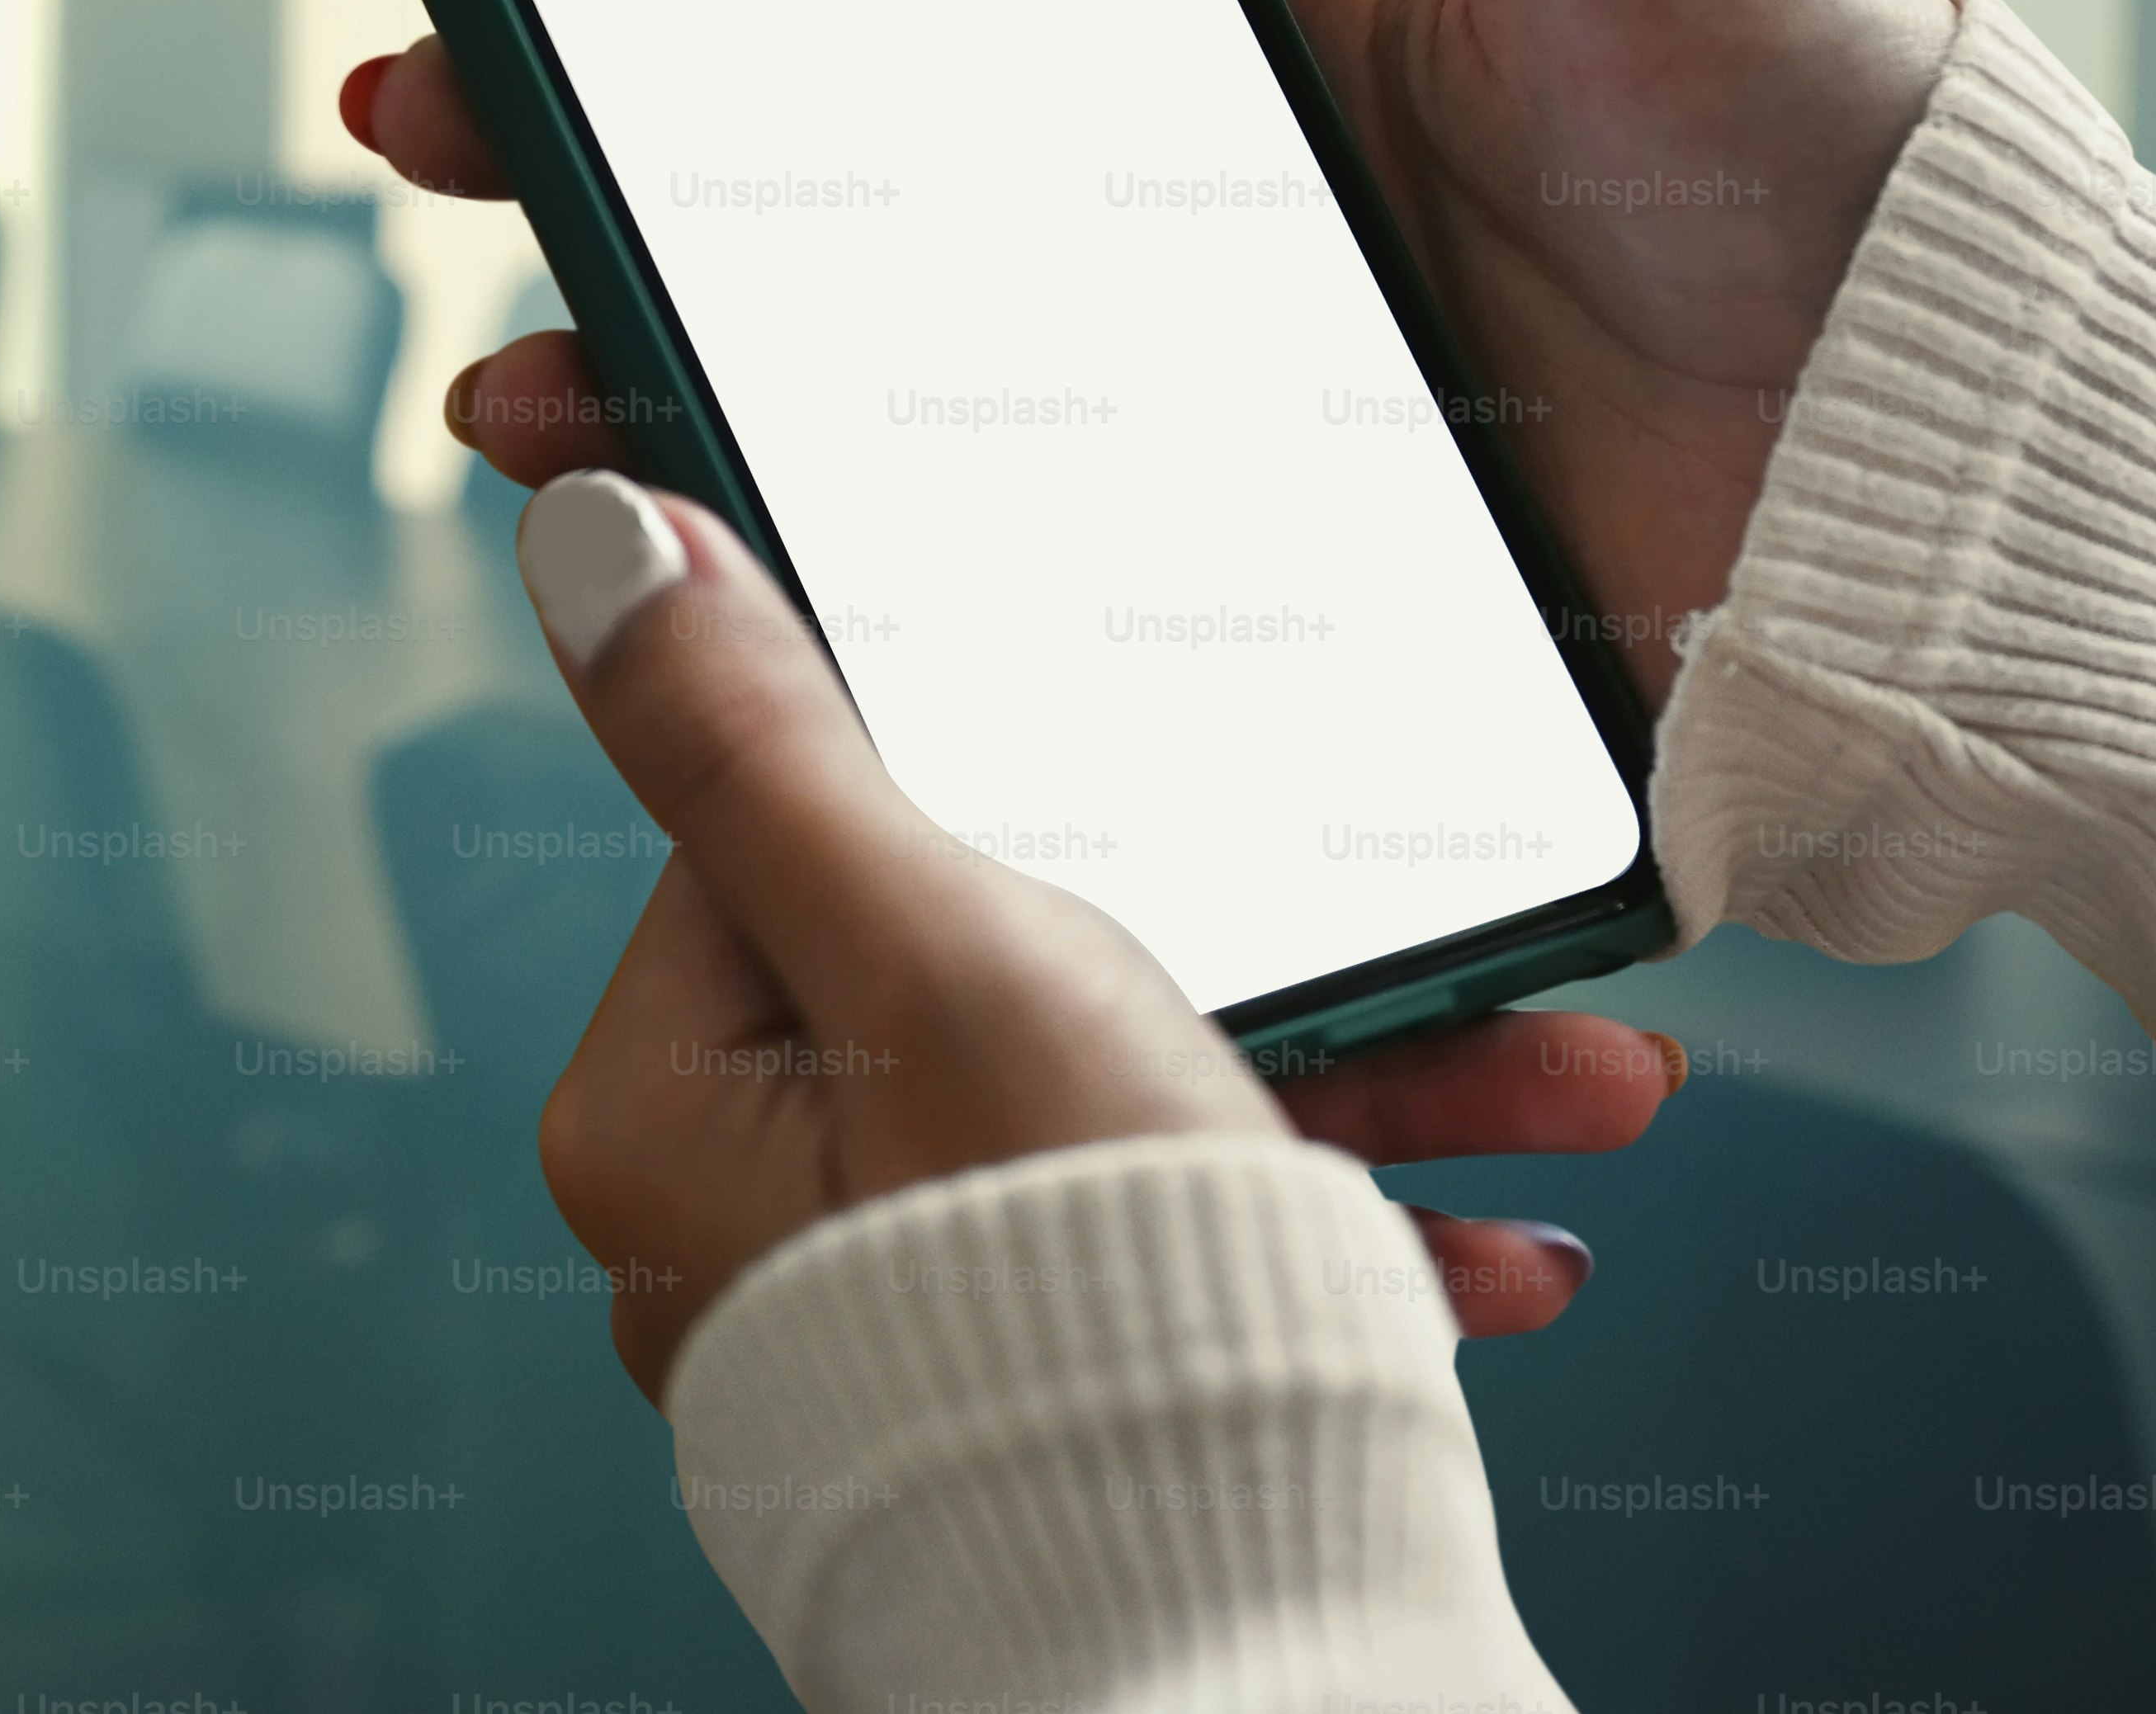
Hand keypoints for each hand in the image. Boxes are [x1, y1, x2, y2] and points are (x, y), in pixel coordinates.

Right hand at [348, 0, 1957, 698]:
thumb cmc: (1815, 94)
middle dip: (635, 229)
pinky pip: (1066, 605)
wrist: (1979, 412)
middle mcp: (1223, 249)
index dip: (702, 32)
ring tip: (545, 423)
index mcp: (1258, 55)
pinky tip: (771, 615)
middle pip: (866, 242)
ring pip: (919, 435)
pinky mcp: (1306, 601)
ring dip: (712, 426)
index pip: (916, 34)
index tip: (514, 25)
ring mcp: (1248, 432)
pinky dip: (903, 610)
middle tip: (456, 229)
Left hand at [518, 471, 1681, 1401]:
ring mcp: (903, 1312)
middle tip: (1437, 928)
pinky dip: (1341, 1227)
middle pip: (1012, 982)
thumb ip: (774, 742)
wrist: (1225, 1620)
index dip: (998, 794)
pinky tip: (1499, 1235)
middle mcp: (753, 1224)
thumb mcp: (934, 944)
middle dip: (1273, 959)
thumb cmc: (1060, 1298)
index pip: (804, 844)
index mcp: (675, 1112)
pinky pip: (1192, 1254)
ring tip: (1560, 1072)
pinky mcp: (1039, 1392)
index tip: (1151, 771)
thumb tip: (595, 549)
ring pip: (1141, 1117)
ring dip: (1370, 1087)